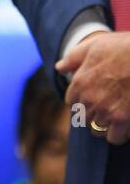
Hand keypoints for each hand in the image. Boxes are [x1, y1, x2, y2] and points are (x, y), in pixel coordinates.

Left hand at [56, 30, 129, 144]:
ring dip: (105, 124)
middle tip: (106, 107)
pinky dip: (118, 134)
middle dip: (92, 113)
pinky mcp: (122, 120)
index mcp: (80, 82)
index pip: (72, 101)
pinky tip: (124, 127)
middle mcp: (89, 98)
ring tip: (115, 116)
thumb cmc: (123, 48)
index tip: (93, 97)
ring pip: (97, 128)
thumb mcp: (94, 46)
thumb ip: (74, 58)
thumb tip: (59, 67)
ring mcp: (105, 110)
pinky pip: (114, 137)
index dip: (82, 99)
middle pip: (83, 116)